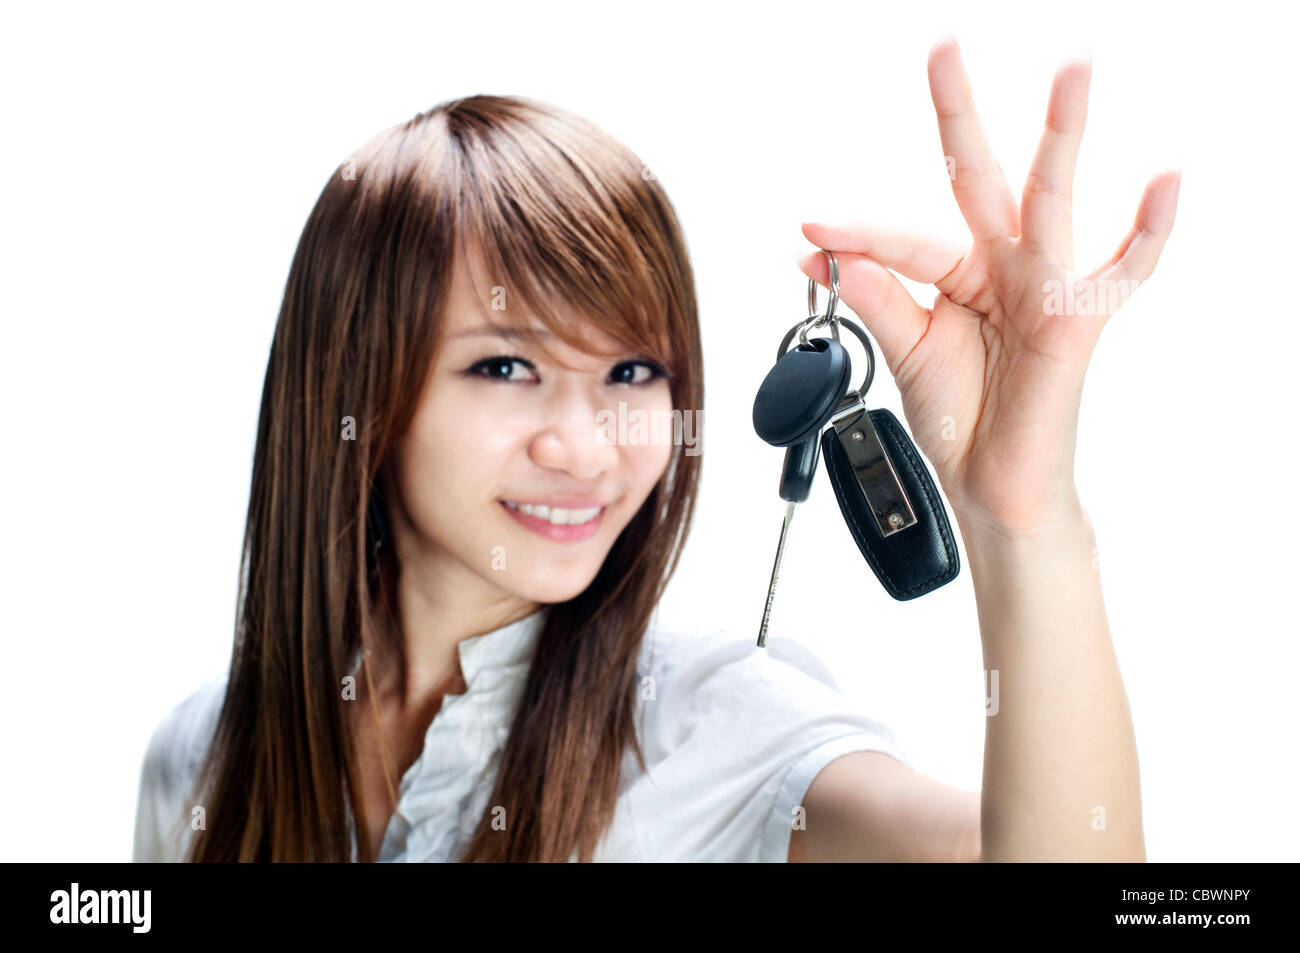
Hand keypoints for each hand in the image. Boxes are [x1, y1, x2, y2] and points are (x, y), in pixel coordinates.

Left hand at [799, 37, 1180, 535]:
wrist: (990, 486)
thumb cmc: (959, 417)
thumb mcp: (906, 351)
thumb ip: (875, 300)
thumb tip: (824, 255)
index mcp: (957, 271)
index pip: (904, 238)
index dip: (857, 236)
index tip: (811, 228)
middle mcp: (1002, 266)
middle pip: (982, 176)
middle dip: (960, 113)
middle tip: (942, 47)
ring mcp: (1043, 287)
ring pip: (1052, 199)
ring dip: (1062, 135)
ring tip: (1071, 76)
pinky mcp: (1078, 322)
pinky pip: (1124, 272)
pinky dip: (1149, 231)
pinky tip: (1165, 183)